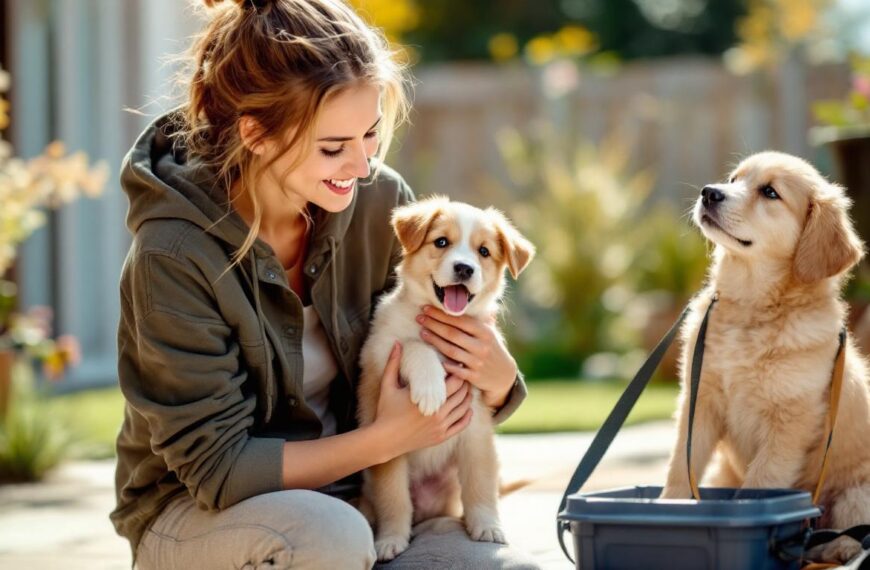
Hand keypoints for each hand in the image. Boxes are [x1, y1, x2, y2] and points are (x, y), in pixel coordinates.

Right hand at [373, 342, 473, 459]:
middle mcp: (438, 414)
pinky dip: (467, 416)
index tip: (457, 365)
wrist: (384, 440)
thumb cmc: (385, 411)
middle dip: (465, 383)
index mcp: (427, 399)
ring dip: (467, 398)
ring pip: (464, 409)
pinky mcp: (441, 437)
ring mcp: (441, 427)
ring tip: (466, 388)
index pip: (454, 382)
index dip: (458, 372)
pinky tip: (467, 409)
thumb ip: (393, 363)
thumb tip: (397, 342)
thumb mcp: (388, 385)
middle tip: (465, 374)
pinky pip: (461, 425)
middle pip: (462, 394)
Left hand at [416, 306, 516, 408]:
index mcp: (485, 332)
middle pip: (452, 334)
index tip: (426, 308)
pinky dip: (446, 364)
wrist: (504, 374)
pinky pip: (457, 370)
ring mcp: (478, 362)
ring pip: (451, 350)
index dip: (442, 314)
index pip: (460, 320)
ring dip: (434, 341)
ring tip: (422, 333)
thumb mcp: (490, 332)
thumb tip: (467, 300)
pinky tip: (435, 358)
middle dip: (434, 325)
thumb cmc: (492, 348)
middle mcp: (482, 346)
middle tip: (419, 318)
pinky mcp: (474, 376)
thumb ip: (479, 318)